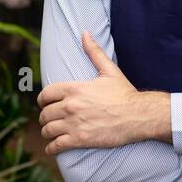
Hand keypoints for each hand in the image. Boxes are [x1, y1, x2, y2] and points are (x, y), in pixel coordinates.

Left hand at [37, 32, 169, 156]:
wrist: (138, 115)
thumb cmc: (124, 93)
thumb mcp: (109, 70)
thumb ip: (94, 52)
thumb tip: (85, 33)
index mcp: (74, 88)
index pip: (46, 94)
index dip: (43, 100)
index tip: (45, 104)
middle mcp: (70, 106)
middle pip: (45, 113)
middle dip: (45, 117)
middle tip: (49, 120)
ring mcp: (73, 124)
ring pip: (48, 130)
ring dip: (47, 132)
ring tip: (51, 134)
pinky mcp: (79, 140)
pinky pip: (56, 145)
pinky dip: (51, 148)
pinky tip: (53, 148)